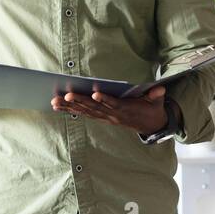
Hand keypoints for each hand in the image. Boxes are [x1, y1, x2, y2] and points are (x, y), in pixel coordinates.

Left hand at [50, 83, 172, 134]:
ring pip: (86, 112)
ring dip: (69, 107)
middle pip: (95, 108)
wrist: (150, 124)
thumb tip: (159, 89)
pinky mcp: (101, 117)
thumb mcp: (157, 102)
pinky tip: (58, 106)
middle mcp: (113, 115)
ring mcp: (106, 117)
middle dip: (80, 102)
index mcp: (126, 109)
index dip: (105, 100)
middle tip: (66, 96)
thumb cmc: (151, 108)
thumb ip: (156, 95)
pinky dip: (70, 110)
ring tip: (54, 101)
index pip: (114, 104)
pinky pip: (84, 114)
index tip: (95, 93)